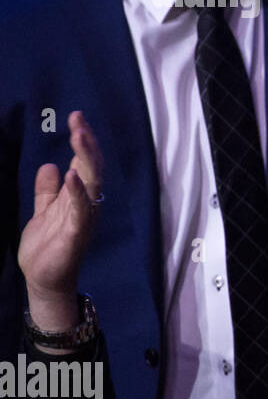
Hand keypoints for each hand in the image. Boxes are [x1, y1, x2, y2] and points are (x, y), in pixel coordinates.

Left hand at [18, 112, 103, 331]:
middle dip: (87, 143)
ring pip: (91, 183)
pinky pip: (80, 209)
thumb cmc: (46, 248)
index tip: (76, 118)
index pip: (86, 164)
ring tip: (79, 136)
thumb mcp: (43, 211)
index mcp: (79, 198)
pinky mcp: (76, 233)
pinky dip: (78, 191)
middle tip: (79, 120)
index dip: (83, 141)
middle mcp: (87, 204)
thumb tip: (50, 165)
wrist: (45, 280)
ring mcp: (84, 218)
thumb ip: (48, 190)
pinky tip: (73, 175)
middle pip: (92, 168)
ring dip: (86, 159)